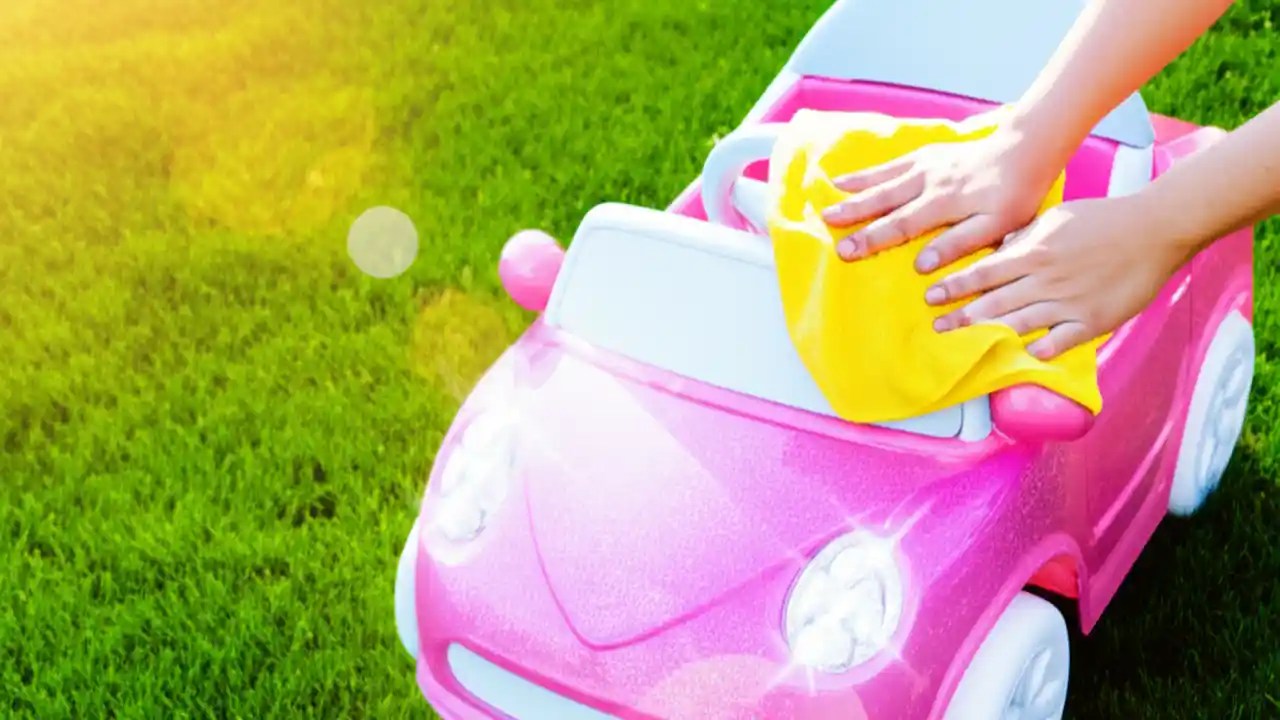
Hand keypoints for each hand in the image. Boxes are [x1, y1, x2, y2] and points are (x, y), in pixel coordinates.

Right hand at [821, 124, 1061, 273]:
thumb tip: (922, 264)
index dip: (871, 239)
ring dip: (853, 192)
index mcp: (943, 203)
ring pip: (883, 180)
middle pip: (884, 202)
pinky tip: (847, 178)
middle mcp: (928, 182)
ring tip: (827, 200)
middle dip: (853, 215)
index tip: (844, 252)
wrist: (1027, 148)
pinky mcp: (927, 155)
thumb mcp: (997, 227)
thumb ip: (958, 244)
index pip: (900, 226)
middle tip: (825, 226)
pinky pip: (890, 164)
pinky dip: (867, 172)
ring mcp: (925, 165)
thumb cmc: (1016, 194)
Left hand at [923, 195, 1187, 358]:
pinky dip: (1041, 350)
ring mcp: (1068, 302)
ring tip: (963, 344)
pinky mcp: (1092, 320)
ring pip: (1019, 323)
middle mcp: (1045, 278)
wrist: (1154, 229)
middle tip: (935, 327)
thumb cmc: (1102, 220)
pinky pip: (1060, 340)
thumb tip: (997, 250)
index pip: (983, 272)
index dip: (954, 286)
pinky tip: (1023, 358)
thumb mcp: (1054, 219)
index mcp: (1033, 252)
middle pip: (993, 302)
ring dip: (988, 334)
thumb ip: (1023, 239)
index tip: (930, 297)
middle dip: (960, 316)